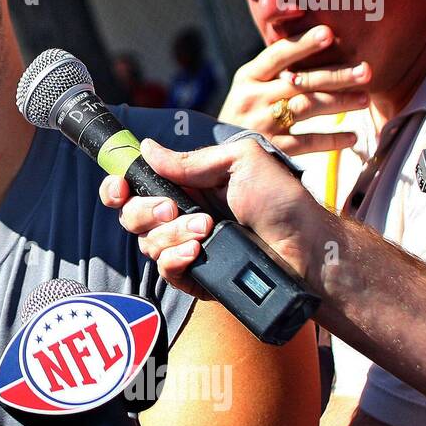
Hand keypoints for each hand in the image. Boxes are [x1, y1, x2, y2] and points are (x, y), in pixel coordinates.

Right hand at [99, 137, 329, 296]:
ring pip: (148, 244)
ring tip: (206, 229)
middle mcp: (181, 215)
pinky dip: (175, 259)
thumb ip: (190, 161)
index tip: (119, 188)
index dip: (118, 186)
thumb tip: (146, 148)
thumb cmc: (282, 201)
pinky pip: (166, 271)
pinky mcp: (196, 277)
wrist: (307, 246)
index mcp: (188, 185)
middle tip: (174, 206)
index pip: (137, 185)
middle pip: (132, 216)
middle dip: (146, 211)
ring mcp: (187, 247)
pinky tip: (198, 252)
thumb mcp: (239, 163)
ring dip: (172, 234)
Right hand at [218, 25, 368, 155]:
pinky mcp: (270, 148)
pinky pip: (307, 142)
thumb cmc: (245, 111)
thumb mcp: (250, 86)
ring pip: (307, 108)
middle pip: (300, 82)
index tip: (329, 33)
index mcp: (248, 77)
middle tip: (366, 70)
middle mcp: (253, 98)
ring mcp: (261, 124)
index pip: (278, 55)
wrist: (220, 151)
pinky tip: (351, 136)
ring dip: (339, 102)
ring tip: (364, 99)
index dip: (303, 43)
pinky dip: (331, 139)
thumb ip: (277, 70)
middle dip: (336, 75)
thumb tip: (321, 43)